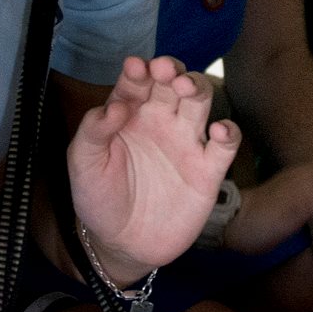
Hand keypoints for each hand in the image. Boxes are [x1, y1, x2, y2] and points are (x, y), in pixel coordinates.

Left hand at [69, 55, 242, 269]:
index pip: (137, 82)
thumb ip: (93, 132)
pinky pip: (226, 144)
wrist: (122, 244)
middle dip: (171, 70)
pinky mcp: (208, 170)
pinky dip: (229, 133)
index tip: (135, 68)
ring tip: (186, 86)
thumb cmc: (100, 198)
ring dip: (197, 87)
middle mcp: (161, 121)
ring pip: (201, 102)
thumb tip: (115, 106)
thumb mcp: (83, 164)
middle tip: (164, 70)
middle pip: (173, 82)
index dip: (138, 71)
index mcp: (129, 114)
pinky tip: (218, 131)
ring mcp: (186, 143)